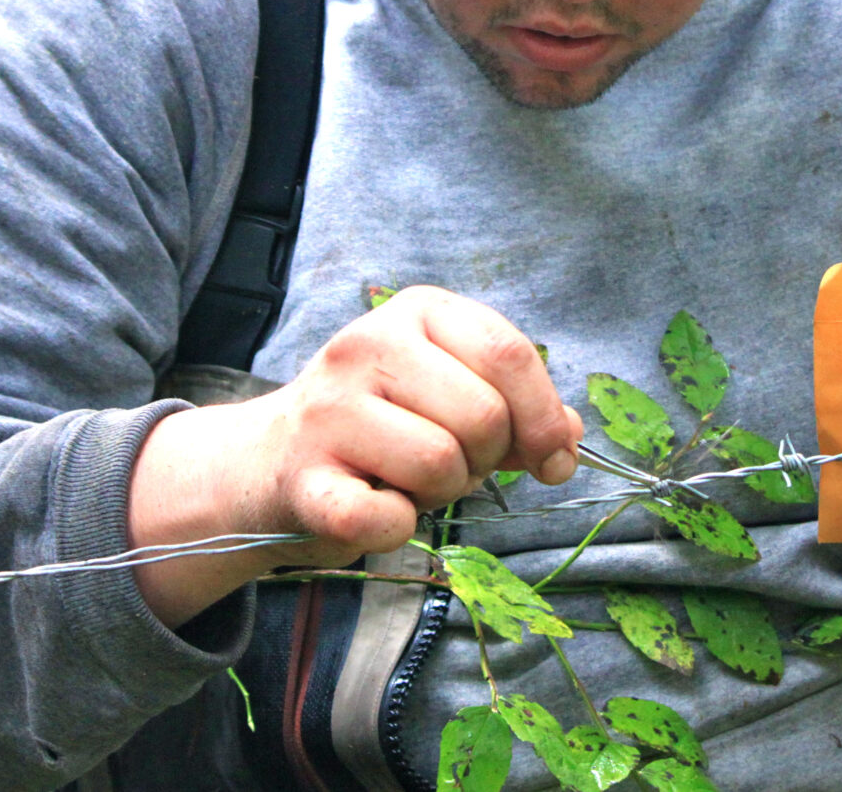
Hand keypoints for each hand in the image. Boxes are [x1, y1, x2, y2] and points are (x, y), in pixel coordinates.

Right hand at [128, 286, 581, 624]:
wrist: (272, 461)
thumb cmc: (384, 426)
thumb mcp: (455, 395)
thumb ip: (519, 410)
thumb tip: (569, 437)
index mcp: (418, 312)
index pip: (508, 353)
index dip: (544, 416)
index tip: (552, 457)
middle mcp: (366, 345)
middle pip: (482, 415)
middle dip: (486, 458)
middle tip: (452, 464)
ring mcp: (328, 409)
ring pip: (440, 464)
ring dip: (443, 493)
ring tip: (410, 482)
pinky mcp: (303, 477)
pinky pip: (386, 518)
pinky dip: (397, 528)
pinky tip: (379, 510)